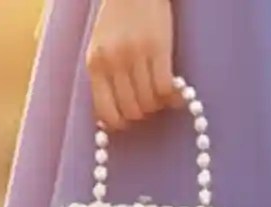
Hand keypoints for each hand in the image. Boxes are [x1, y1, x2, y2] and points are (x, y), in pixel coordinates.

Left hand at [85, 0, 180, 131]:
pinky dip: (172, 97)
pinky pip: (165, 87)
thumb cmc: (116, 19)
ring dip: (157, 105)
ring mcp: (137, 55)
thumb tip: (109, 115)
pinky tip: (175, 94)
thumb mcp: (99, 47)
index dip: (119, 123)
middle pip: (131, 110)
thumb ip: (102, 76)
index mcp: (95, 64)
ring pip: (149, 102)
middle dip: (142, 114)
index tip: (128, 122)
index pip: (106, 111)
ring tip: (160, 97)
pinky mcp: (159, 49)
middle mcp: (114, 62)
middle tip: (148, 106)